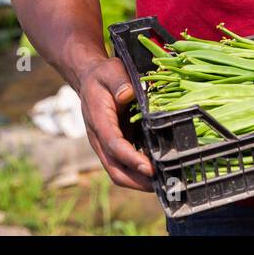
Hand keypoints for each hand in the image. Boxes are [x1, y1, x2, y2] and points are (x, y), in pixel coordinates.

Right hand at [75, 57, 154, 191]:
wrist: (89, 81)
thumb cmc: (103, 75)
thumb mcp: (110, 70)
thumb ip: (119, 81)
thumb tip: (128, 94)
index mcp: (99, 120)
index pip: (114, 145)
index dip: (132, 159)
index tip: (150, 168)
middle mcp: (99, 138)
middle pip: (114, 169)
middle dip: (137, 181)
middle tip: (162, 184)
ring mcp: (105, 145)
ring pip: (118, 171)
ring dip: (139, 181)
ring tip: (164, 183)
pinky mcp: (114, 146)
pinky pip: (124, 165)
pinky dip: (139, 173)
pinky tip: (159, 172)